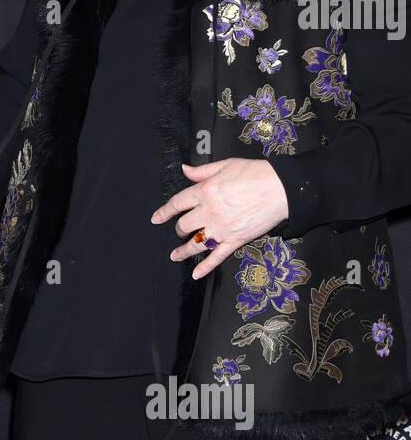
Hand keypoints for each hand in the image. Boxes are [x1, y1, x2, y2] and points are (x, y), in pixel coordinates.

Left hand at [150, 159, 289, 280]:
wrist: (281, 188)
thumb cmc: (255, 173)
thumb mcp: (225, 165)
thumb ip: (202, 171)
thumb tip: (184, 170)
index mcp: (205, 192)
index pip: (177, 204)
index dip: (164, 212)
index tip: (157, 219)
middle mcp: (209, 212)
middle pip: (185, 225)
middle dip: (179, 229)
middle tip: (179, 231)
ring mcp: (222, 229)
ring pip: (196, 244)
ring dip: (183, 251)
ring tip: (175, 256)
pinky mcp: (235, 240)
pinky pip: (217, 257)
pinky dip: (205, 267)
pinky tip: (195, 274)